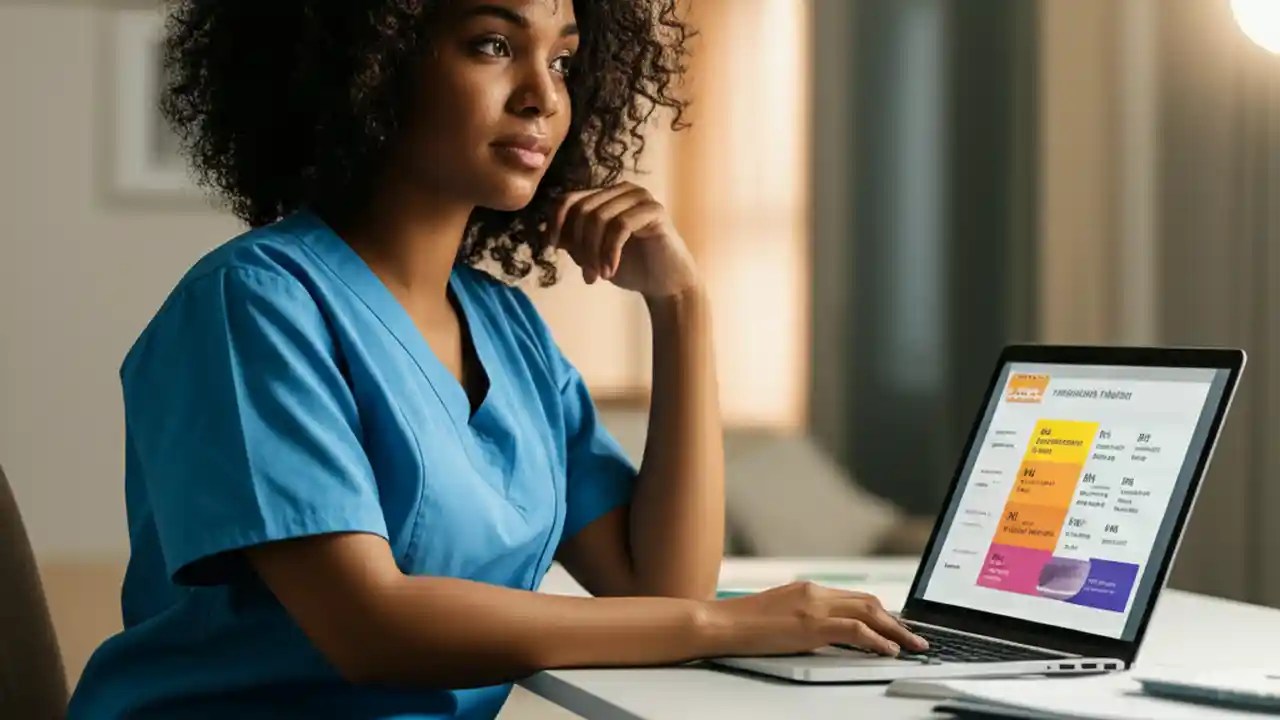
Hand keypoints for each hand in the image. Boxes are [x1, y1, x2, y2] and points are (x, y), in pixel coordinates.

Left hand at [550, 182, 699, 298]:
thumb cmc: (630, 267)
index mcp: (605, 196)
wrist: (665, 284)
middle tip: (587, 274)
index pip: (567, 199)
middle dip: (579, 245)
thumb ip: (571, 241)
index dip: (555, 222)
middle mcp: (621, 190)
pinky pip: (620, 226)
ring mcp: (640, 197)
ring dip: (594, 252)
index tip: (552, 248)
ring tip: (598, 276)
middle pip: (582, 210)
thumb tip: (543, 233)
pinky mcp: (654, 211)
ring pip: (599, 217)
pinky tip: (610, 271)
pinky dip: (610, 252)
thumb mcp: (591, 254)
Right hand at [702, 582, 928, 656]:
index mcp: (807, 589)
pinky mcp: (812, 625)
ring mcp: (814, 606)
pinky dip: (877, 640)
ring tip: (913, 646)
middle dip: (896, 620)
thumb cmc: (741, 623)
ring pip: (870, 612)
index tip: (896, 625)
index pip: (854, 597)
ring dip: (896, 630)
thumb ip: (802, 616)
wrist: (721, 623)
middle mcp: (815, 592)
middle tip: (915, 637)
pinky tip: (888, 650)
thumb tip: (822, 631)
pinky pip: (856, 630)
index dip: (881, 611)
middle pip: (869, 601)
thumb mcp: (778, 614)